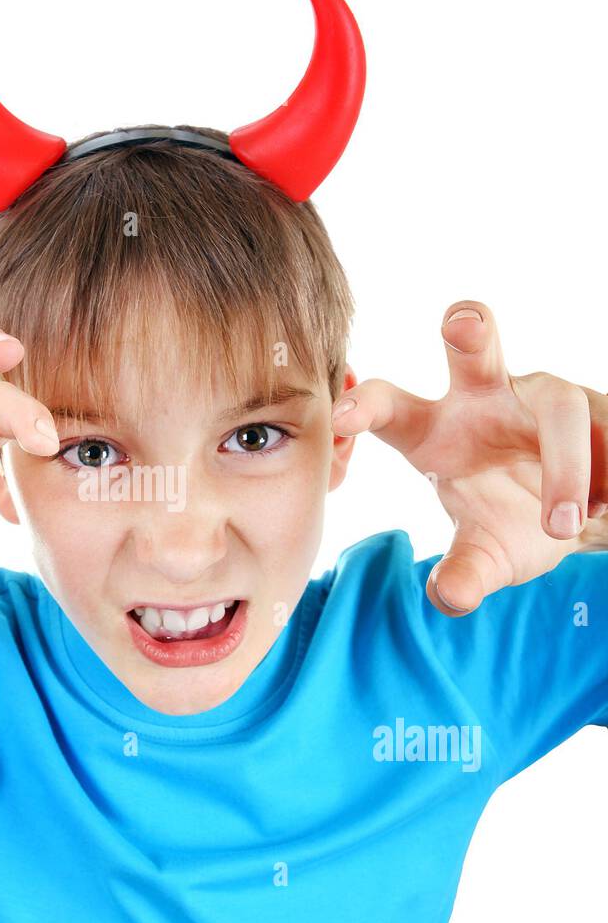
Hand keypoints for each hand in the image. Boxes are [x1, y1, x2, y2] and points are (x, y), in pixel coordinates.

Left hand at [330, 301, 607, 615]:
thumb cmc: (511, 523)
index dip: (365, 405)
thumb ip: (464, 573)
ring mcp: (545, 398)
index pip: (391, 406)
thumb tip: (448, 597)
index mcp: (434, 429)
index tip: (342, 417)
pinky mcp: (599, 410)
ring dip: (565, 466)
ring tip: (562, 523)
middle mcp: (488, 398)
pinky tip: (602, 504)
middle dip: (469, 331)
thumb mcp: (485, 555)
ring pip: (560, 407)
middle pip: (476, 351)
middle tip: (461, 325)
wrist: (582, 518)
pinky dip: (607, 465)